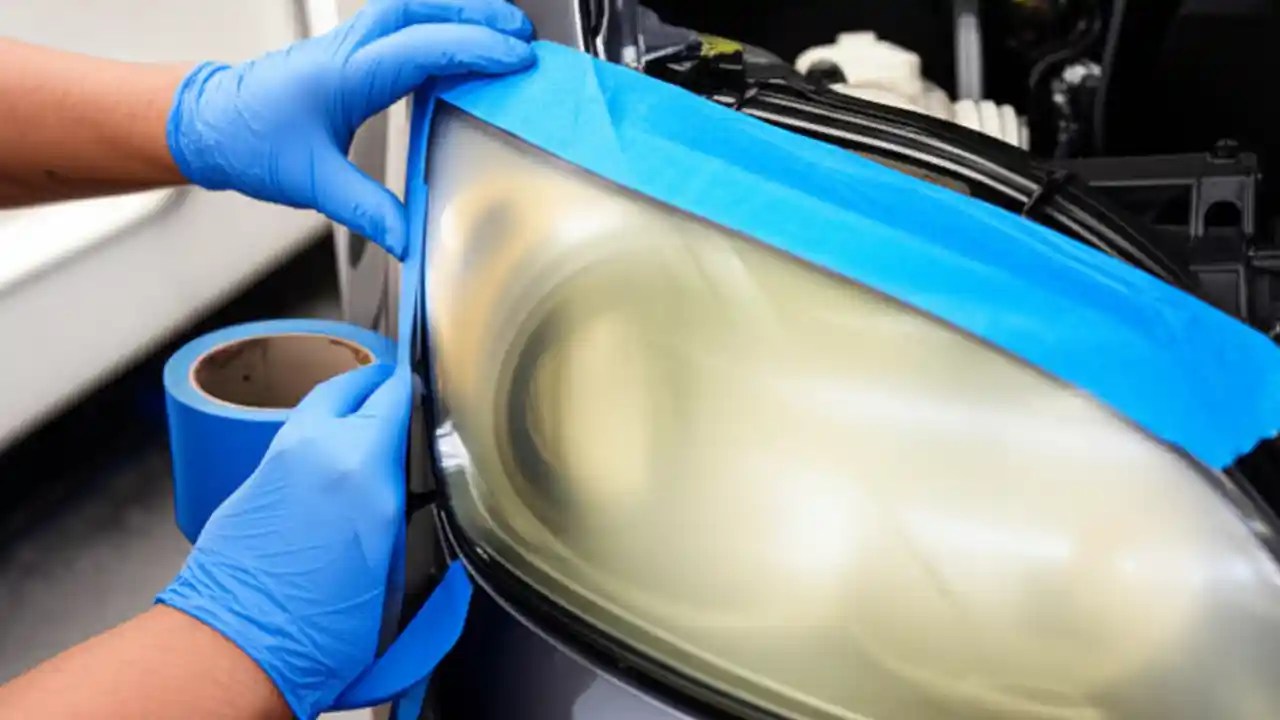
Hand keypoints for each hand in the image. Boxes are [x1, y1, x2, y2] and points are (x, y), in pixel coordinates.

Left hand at [158, 364, 411, 718]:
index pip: (395, 395)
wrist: (238, 647)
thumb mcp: (397, 575)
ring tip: (367, 417)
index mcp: (362, 465)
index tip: (428, 380)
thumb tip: (430, 513)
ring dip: (344, 404)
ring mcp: (279, 458)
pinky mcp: (253, 477)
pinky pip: (293, 436)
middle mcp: (317, 448)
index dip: (415, 383)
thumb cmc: (316, 628)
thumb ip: (414, 519)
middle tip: (397, 386)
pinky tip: (332, 458)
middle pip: (350, 386)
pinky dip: (317, 432)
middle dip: (376, 382)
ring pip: (317, 407)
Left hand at [166, 0, 534, 257]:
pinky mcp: (348, 51)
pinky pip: (399, 24)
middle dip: (476, 15)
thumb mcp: (312, 183)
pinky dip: (435, 24)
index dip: (475, 51)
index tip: (516, 59)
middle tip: (520, 34)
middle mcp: (348, 48)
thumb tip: (407, 238)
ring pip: (411, 8)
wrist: (208, 125)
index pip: (423, 49)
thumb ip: (366, 210)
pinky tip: (456, 42)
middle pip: (421, 9)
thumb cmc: (252, 143)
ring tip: (500, 28)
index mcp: (345, 74)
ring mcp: (347, 44)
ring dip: (457, 11)